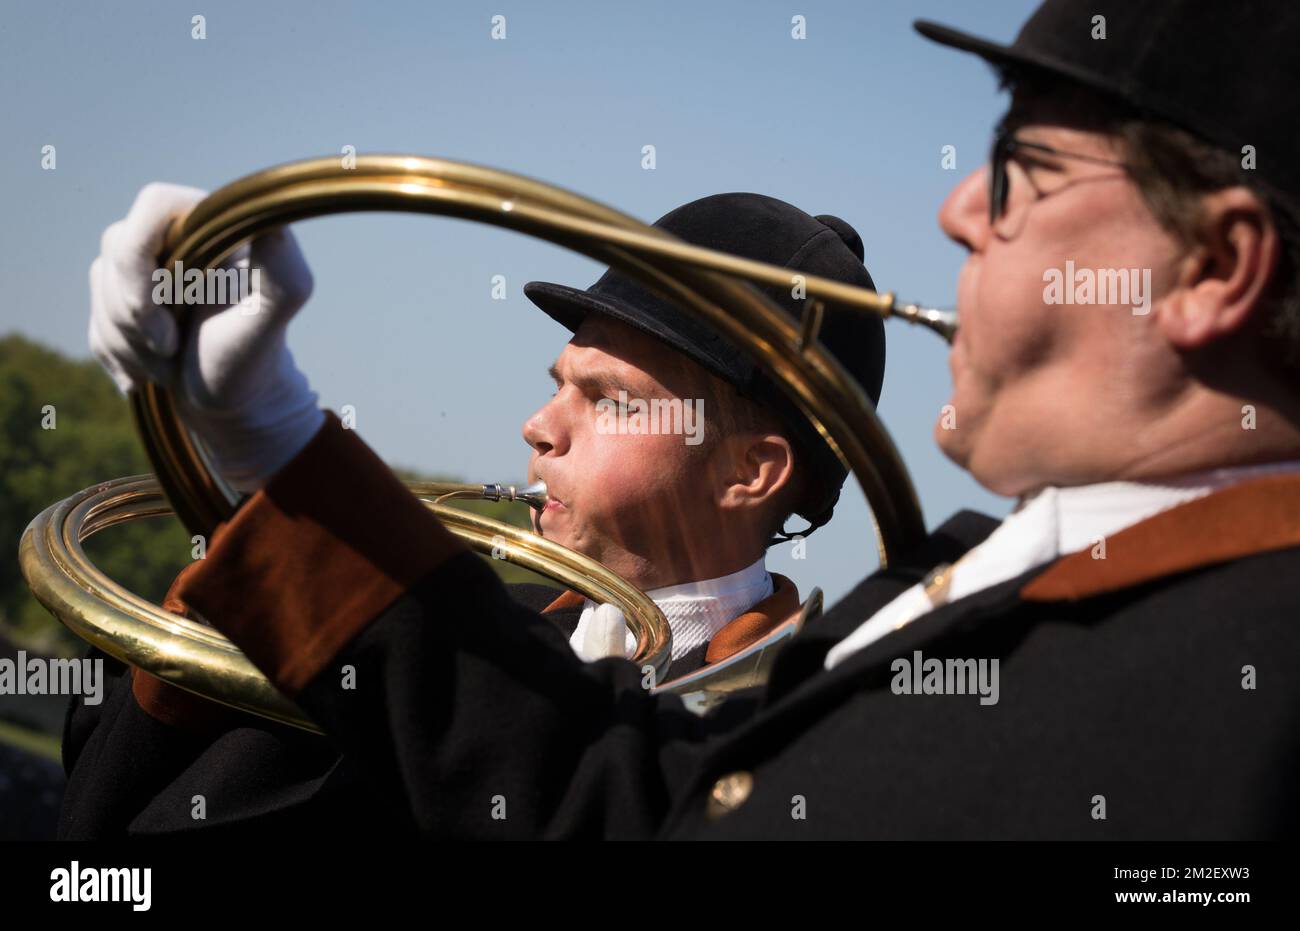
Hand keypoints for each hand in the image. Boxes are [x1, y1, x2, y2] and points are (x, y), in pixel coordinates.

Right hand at [89, 182, 324, 491]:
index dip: (144, 264)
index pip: (153, 204)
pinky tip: (155, 371)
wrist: (235, 400)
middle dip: (137, 316)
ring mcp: (147, 265)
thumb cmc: (256, 355)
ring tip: (172, 363)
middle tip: (174, 348)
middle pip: (117, 250)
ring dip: (129, 341)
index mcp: (216, 224)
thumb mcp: (277, 312)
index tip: (167, 317)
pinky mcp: (125, 297)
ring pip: (100, 284)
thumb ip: (282, 268)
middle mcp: (180, 234)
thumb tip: (272, 221)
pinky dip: (119, 354)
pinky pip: (95, 317)